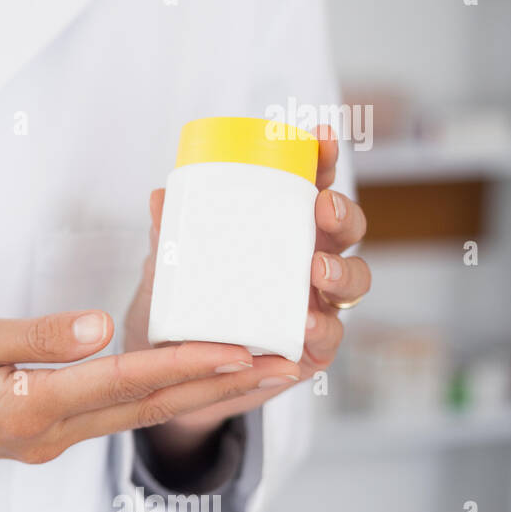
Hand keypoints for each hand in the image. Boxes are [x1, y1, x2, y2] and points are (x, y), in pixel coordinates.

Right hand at [0, 311, 306, 486]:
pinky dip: (160, 395)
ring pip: (138, 415)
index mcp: (27, 408)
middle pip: (148, 408)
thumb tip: (101, 326)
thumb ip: (36, 337)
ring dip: (202, 394)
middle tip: (284, 361)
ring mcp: (48, 441)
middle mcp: (48, 435)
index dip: (184, 361)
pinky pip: (114, 415)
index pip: (122, 380)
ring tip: (259, 371)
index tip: (240, 346)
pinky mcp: (42, 433)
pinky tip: (187, 379)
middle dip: (220, 385)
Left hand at [122, 125, 370, 463]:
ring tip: (316, 270)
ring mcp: (314, 306)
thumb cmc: (179, 309)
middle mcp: (306, 263)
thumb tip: (159, 196)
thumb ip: (169, 238)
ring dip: (342, 271)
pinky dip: (323, 330)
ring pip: (351, 281)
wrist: (173, 376)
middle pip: (344, 230)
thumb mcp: (169, 271)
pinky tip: (306, 324)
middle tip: (323, 209)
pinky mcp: (310, 350)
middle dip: (343, 213)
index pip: (310, 189)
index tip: (322, 135)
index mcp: (280, 232)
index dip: (323, 161)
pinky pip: (328, 338)